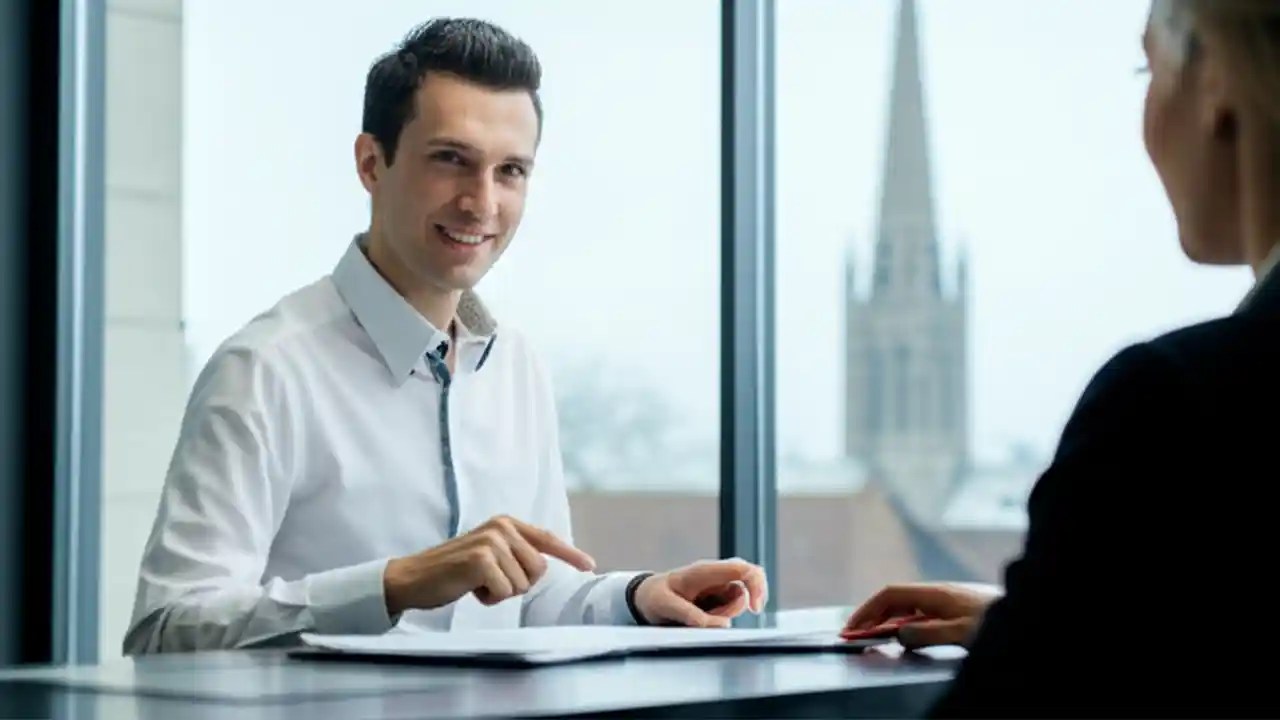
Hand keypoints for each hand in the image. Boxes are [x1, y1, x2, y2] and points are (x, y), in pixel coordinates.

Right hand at [383, 515, 595, 614]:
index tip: (589, 566)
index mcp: (506, 523)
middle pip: (539, 571)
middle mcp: (501, 527)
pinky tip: (469, 587)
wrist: (414, 577)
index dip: (570, 554)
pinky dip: (489, 598)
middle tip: (488, 580)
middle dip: (517, 584)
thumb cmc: (454, 571)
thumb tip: (546, 564)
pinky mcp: (481, 559)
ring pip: (523, 584)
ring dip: (500, 592)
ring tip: (476, 582)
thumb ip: (515, 554)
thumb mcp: (489, 555)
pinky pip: (505, 592)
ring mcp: (491, 542)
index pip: (546, 539)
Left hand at [633, 558, 767, 627]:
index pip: (743, 569)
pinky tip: (698, 620)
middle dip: (743, 605)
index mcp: (705, 571)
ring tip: (695, 619)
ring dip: (724, 616)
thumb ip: (692, 615)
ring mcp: (718, 587)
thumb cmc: (654, 597)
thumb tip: (723, 626)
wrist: (644, 598)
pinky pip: (728, 611)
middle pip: (750, 582)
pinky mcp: (717, 599)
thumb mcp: (666, 606)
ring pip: (739, 601)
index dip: (756, 586)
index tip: (754, 609)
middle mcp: (716, 576)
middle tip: (720, 622)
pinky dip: (719, 620)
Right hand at [841, 582, 999, 648]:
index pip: (891, 594)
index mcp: (935, 594)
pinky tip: (905, 637)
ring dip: (888, 621)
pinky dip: (905, 625)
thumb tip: (898, 634)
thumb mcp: (960, 633)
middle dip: (874, 616)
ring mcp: (945, 602)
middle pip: (896, 600)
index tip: (854, 626)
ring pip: (907, 608)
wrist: (1026, 616)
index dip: (869, 609)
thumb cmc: (995, 622)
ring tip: (875, 637)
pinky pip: (920, 615)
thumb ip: (928, 633)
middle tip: (857, 635)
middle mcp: (937, 594)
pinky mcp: (953, 611)